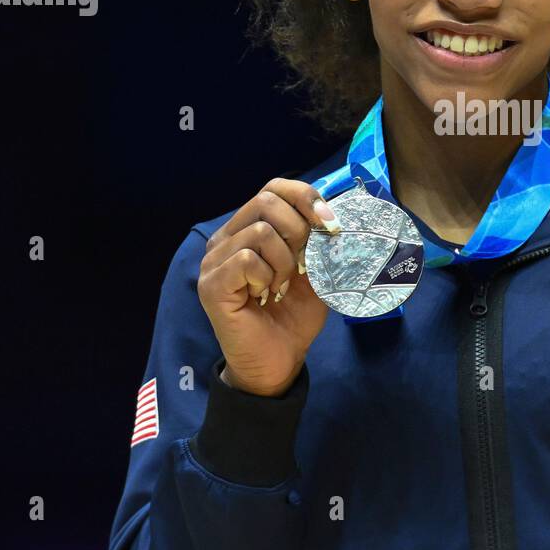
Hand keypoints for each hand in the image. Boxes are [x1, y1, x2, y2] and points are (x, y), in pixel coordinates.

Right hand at [197, 178, 340, 396]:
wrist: (279, 361)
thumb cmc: (293, 316)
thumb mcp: (317, 272)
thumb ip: (322, 242)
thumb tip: (338, 214)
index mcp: (249, 229)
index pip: (273, 188)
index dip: (305, 197)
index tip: (330, 224)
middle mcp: (226, 239)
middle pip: (266, 201)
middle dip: (299, 230)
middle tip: (305, 264)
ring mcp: (214, 261)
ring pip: (260, 232)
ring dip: (285, 261)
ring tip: (281, 287)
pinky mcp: (212, 285)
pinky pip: (247, 259)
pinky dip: (267, 276)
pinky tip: (265, 295)